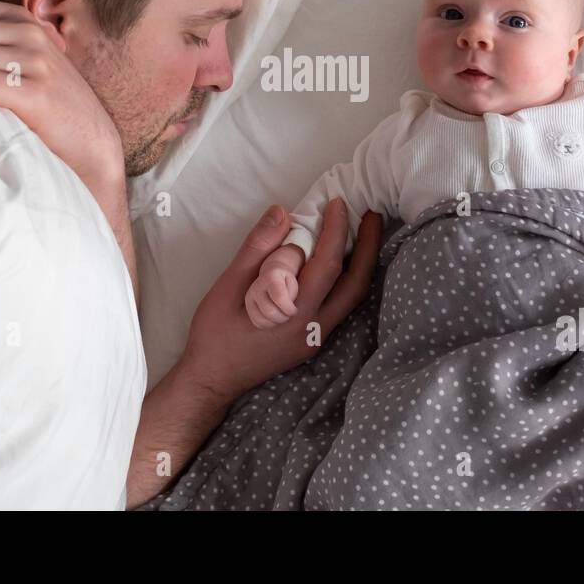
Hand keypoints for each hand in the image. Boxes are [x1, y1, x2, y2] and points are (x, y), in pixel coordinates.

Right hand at [179, 198, 381, 401]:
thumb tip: (281, 212)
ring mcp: (317, 338)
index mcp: (296, 314)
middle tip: (372, 214)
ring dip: (360, 263)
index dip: (336, 231)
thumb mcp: (228, 286)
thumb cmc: (215, 333)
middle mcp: (315, 328)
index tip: (338, 203)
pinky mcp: (312, 341)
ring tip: (362, 232)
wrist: (211, 379)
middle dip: (367, 246)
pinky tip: (339, 262)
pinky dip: (345, 279)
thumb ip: (257, 248)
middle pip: (355, 284)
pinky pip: (339, 305)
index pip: (328, 265)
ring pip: (351, 297)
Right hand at [245, 262, 300, 328]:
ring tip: (281, 316)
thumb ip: (292, 297)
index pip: (279, 298)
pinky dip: (267, 324)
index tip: (294, 310)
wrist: (271, 276)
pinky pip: (257, 323)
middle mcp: (257, 288)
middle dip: (283, 317)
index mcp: (271, 278)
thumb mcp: (293, 284)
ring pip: (262, 319)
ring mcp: (250, 298)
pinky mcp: (248, 307)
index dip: (289, 309)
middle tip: (288, 315)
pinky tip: (274, 318)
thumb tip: (290, 311)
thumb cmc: (285, 282)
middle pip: (270, 312)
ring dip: (275, 322)